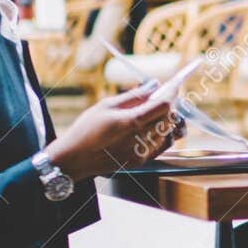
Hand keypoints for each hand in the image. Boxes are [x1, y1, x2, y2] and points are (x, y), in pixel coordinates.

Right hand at [46, 85, 181, 179]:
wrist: (75, 158)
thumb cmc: (86, 129)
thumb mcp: (107, 105)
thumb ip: (134, 96)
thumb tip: (154, 85)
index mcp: (132, 122)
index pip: (164, 106)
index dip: (171, 94)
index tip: (173, 87)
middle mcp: (140, 139)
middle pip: (169, 119)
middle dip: (168, 107)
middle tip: (160, 98)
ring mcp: (141, 153)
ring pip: (166, 133)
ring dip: (163, 121)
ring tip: (147, 114)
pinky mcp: (140, 162)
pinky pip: (158, 146)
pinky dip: (157, 135)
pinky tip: (144, 129)